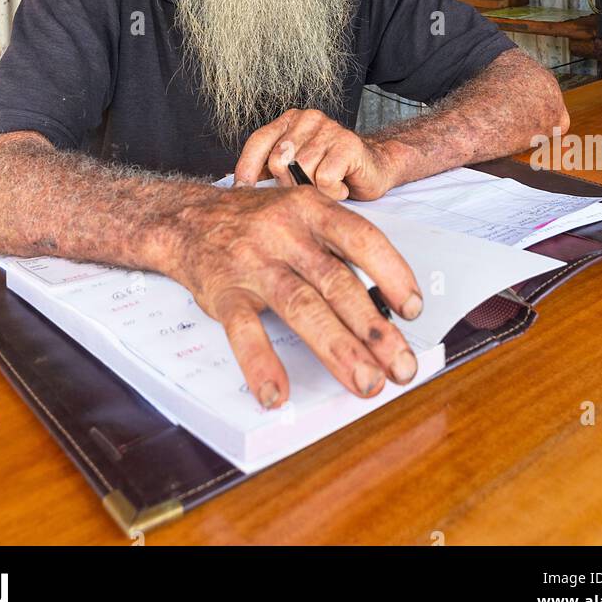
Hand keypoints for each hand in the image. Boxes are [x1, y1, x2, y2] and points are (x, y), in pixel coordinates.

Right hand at [175, 183, 422, 407]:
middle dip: (374, 328)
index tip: (413, 309)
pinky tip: (277, 393)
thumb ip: (336, 249)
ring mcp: (252, 262)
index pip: (361, 239)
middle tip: (401, 366)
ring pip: (300, 306)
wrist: (187, 218)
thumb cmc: (257, 222)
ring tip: (365, 382)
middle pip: (337, 282)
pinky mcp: (223, 291)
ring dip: (337, 348)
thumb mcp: (300, 214)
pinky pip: (243, 329)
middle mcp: (284, 233)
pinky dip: (260, 362)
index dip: (393, 273)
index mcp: (310, 209)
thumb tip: (386, 300)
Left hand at [234, 109, 397, 200]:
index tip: (240, 192)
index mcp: (289, 120)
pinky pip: (324, 179)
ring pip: (302, 172)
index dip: (246, 168)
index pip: (258, 141)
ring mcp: (329, 128)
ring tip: (327, 186)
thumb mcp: (294, 167)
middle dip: (288, 184)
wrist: (376, 168)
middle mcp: (307, 118)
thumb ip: (269, 169)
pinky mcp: (348, 143)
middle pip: (278, 161)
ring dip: (314, 190)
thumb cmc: (331, 171)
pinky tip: (342, 187)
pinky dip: (332, 192)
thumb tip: (236, 189)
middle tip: (306, 189)